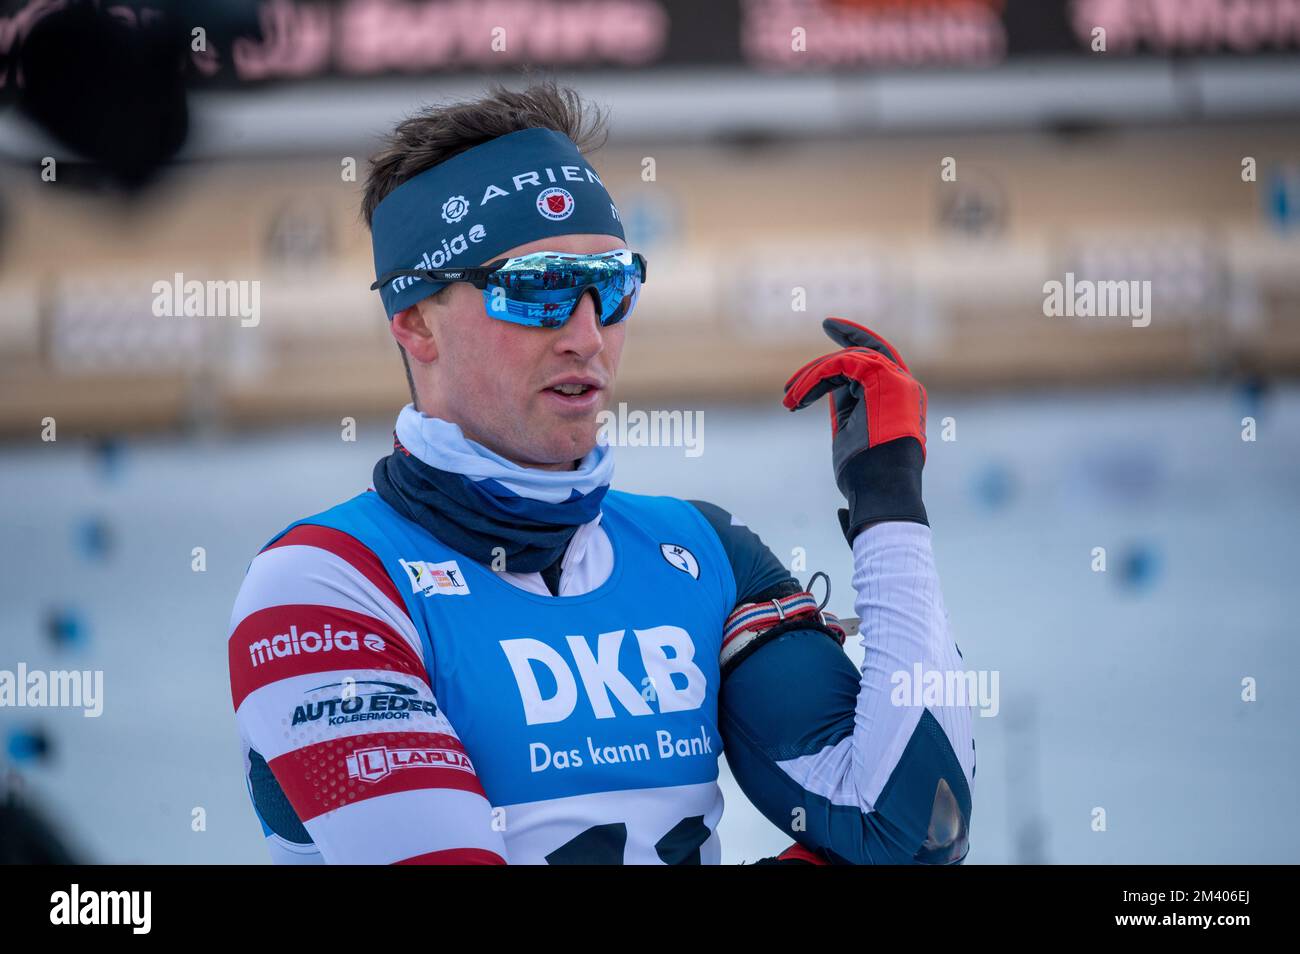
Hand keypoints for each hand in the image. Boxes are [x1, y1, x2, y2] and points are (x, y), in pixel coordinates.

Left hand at [783, 318, 928, 541]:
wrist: (880, 490)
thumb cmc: (865, 477)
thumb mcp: (851, 438)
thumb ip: (846, 413)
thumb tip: (826, 399)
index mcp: (900, 402)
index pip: (881, 363)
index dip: (858, 345)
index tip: (835, 333)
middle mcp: (903, 387)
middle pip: (872, 350)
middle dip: (850, 334)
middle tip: (828, 324)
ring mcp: (897, 381)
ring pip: (848, 361)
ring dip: (813, 377)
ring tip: (790, 399)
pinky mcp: (883, 378)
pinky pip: (840, 366)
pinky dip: (814, 380)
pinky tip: (797, 399)